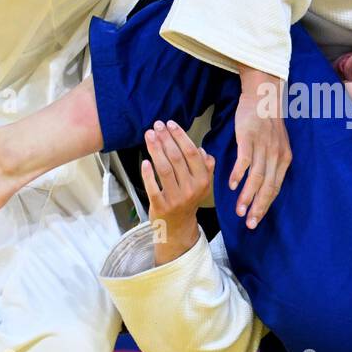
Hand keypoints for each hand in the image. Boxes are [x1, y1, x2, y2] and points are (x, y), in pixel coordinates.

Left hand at [141, 120, 213, 265]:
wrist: (178, 227)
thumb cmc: (188, 201)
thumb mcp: (203, 185)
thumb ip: (206, 167)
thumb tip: (202, 150)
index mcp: (202, 180)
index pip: (192, 153)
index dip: (180, 136)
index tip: (170, 124)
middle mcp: (191, 189)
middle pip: (177, 158)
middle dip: (166, 139)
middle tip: (156, 126)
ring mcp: (176, 198)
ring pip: (164, 169)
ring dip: (155, 150)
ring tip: (149, 136)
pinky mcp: (161, 205)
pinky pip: (153, 187)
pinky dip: (148, 174)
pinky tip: (144, 161)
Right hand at [230, 66, 291, 229]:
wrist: (263, 96)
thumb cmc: (267, 122)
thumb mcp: (276, 144)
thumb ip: (271, 164)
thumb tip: (262, 184)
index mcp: (284, 159)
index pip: (275, 188)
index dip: (265, 206)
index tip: (255, 220)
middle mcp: (276, 155)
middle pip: (268, 187)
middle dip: (258, 208)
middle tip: (249, 223)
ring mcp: (263, 146)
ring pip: (257, 177)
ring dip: (247, 196)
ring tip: (238, 210)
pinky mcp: (249, 137)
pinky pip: (245, 160)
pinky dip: (239, 174)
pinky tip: (232, 185)